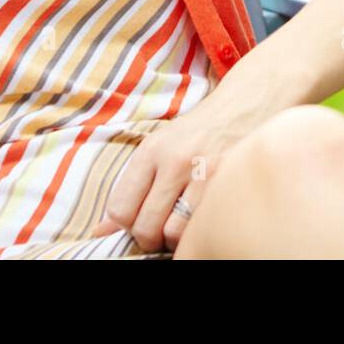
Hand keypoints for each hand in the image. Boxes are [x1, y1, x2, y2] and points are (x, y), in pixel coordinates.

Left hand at [90, 94, 266, 253]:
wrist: (244, 104)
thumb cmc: (197, 131)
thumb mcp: (159, 148)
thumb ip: (131, 188)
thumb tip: (100, 231)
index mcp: (152, 151)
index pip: (121, 209)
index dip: (126, 225)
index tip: (138, 220)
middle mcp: (176, 161)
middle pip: (146, 226)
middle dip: (149, 238)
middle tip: (159, 230)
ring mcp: (205, 173)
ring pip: (176, 232)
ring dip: (176, 237)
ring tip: (182, 223)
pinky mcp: (230, 182)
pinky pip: (204, 225)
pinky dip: (199, 230)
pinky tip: (201, 217)